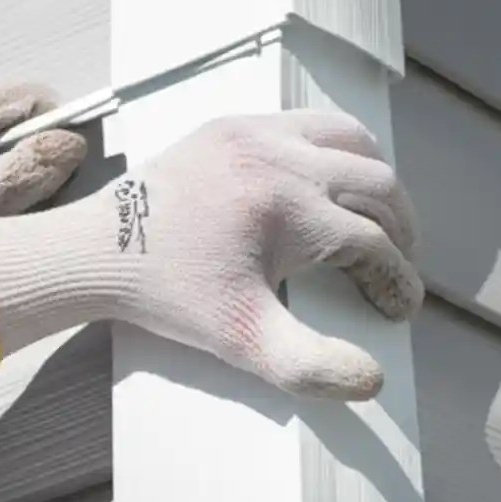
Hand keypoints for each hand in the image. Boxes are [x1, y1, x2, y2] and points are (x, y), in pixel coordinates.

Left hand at [0, 110, 422, 399]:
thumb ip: (310, 367)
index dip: (396, 278)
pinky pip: (311, 123)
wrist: (100, 250)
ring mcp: (256, 131)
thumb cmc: (170, 294)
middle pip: (377, 184)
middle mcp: (277, 156)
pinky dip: (338, 152)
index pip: (372, 242)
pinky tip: (332, 187)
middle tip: (396, 265)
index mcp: (285, 207)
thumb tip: (370, 379)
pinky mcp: (236, 123)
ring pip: (353, 141)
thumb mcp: (243, 340)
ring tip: (377, 222)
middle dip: (400, 230)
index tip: (399, 304)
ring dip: (377, 182)